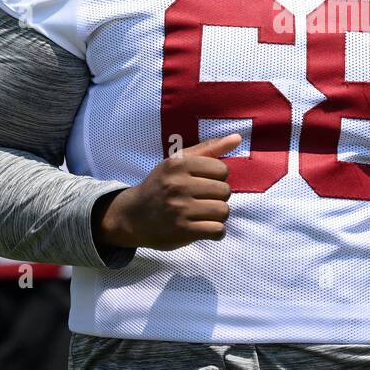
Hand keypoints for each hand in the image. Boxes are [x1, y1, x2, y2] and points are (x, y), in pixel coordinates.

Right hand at [96, 134, 239, 251]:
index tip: (205, 182)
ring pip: (223, 211)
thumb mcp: (178, 161)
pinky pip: (217, 230)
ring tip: (205, 213)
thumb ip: (209, 149)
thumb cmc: (161, 185)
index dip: (218, 178)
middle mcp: (178, 185)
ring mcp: (180, 209)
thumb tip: (237, 138)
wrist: (132, 216)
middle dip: (218, 196)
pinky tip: (206, 227)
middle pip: (225, 191)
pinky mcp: (182, 230)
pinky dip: (216, 231)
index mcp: (178, 164)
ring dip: (218, 214)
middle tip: (204, 199)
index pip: (222, 170)